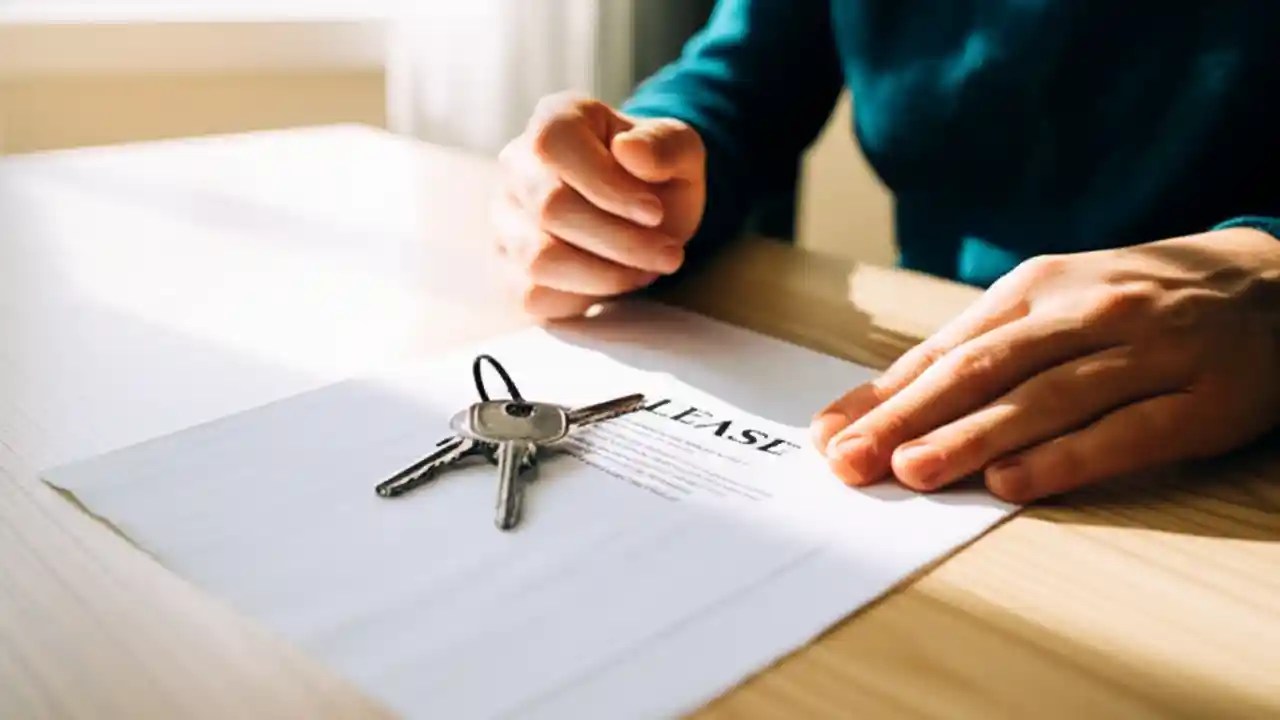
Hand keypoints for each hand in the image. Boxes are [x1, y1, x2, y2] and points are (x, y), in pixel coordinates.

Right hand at [492, 92, 705, 318]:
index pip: (555, 146)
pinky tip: (614, 282)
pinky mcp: (506, 270)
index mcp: (555, 120)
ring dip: (606, 275)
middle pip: (551, 208)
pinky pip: (535, 295)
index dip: (606, 186)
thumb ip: (665, 145)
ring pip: (540, 259)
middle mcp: (516, 166)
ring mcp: (504, 221)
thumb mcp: (680, 152)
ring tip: (647, 270)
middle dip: (621, 241)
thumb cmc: (655, 179)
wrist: (643, 218)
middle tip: (668, 254)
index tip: (655, 213)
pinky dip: (585, 297)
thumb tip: (630, 151)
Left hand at [811, 228, 1279, 502]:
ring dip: (972, 437)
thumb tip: (881, 405)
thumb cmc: (1133, 302)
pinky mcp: (1200, 400)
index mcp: (1035, 289)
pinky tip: (1012, 484)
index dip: (881, 395)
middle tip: (849, 462)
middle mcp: (1083, 314)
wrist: (1271, 282)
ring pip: (1045, 398)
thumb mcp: (1051, 305)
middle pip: (981, 371)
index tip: (826, 436)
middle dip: (906, 418)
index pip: (943, 350)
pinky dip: (1065, 458)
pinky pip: (1124, 432)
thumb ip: (974, 352)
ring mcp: (1145, 353)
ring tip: (911, 471)